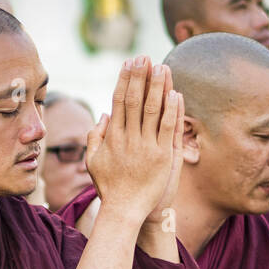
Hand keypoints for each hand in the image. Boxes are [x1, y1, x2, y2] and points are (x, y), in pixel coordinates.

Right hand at [85, 57, 181, 221]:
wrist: (125, 212)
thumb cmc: (109, 188)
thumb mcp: (93, 162)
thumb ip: (95, 137)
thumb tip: (104, 114)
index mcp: (112, 137)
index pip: (118, 101)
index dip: (124, 80)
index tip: (129, 63)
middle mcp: (128, 139)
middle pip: (134, 100)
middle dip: (140, 76)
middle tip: (144, 56)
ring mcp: (146, 147)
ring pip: (152, 110)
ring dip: (157, 86)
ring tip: (161, 66)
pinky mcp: (162, 157)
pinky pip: (168, 128)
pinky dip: (172, 110)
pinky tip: (175, 92)